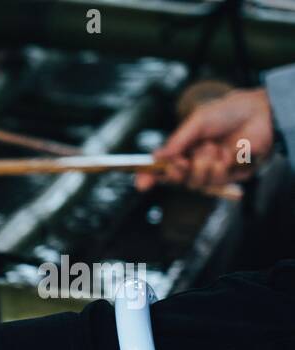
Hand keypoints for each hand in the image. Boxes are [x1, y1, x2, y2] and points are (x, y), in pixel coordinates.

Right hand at [135, 88, 273, 191]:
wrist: (260, 114)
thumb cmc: (229, 112)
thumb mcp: (197, 121)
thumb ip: (177, 140)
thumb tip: (157, 156)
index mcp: (184, 149)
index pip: (162, 167)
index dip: (149, 177)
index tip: (141, 184)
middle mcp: (196, 162)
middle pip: (176, 179)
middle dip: (177, 171)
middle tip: (182, 162)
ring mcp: (212, 171)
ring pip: (196, 182)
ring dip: (203, 165)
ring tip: (215, 148)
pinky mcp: (230, 177)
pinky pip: (216, 182)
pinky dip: (220, 168)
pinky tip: (228, 155)